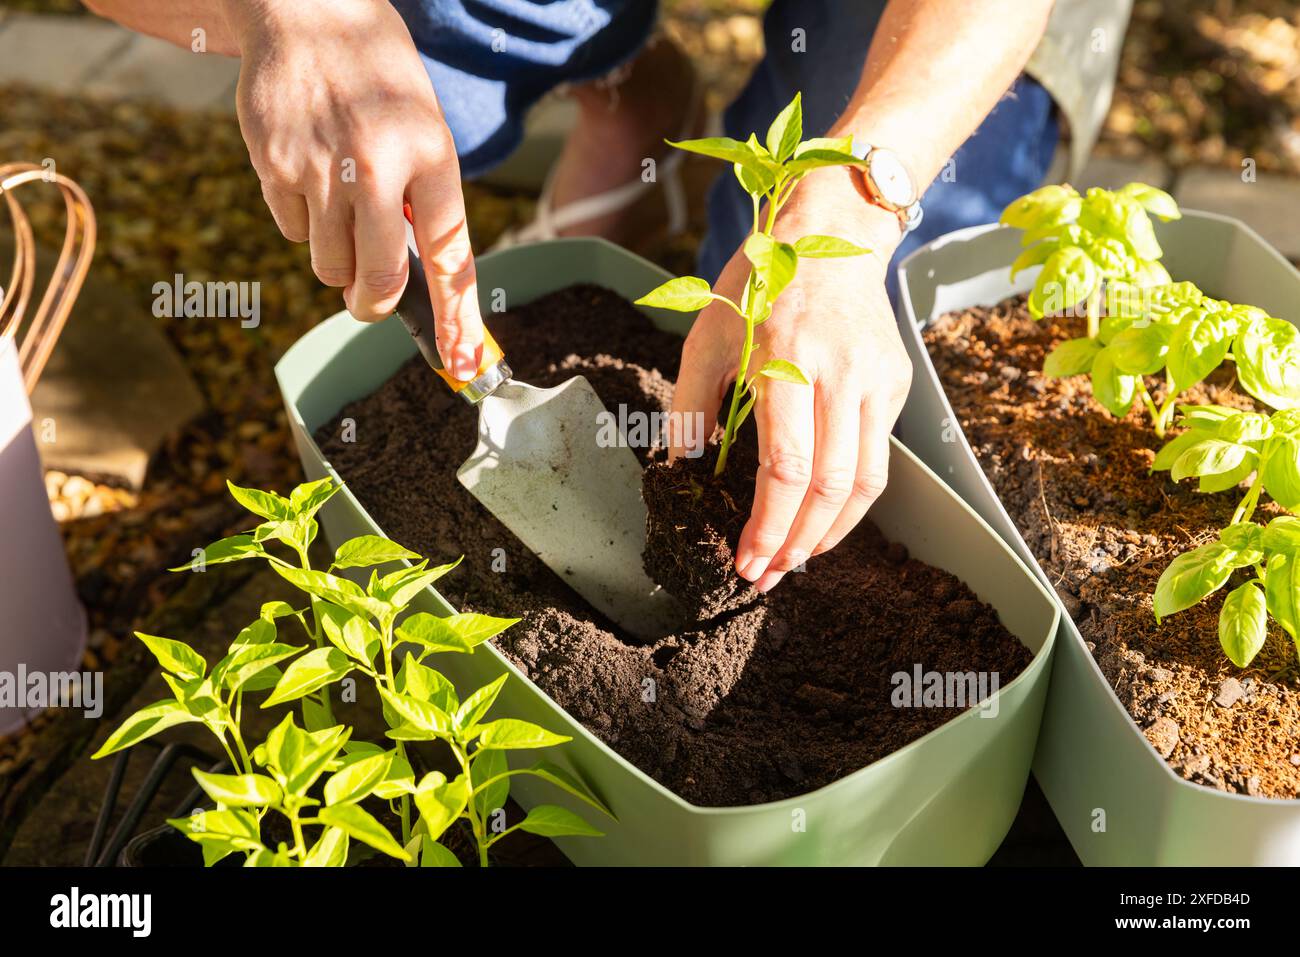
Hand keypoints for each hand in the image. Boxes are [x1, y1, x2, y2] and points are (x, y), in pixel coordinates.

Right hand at [222, 0, 483, 378]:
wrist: (306, 9)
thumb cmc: (377, 76)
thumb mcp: (423, 124)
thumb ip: (425, 196)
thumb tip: (419, 275)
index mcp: (432, 154)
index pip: (452, 257)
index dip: (456, 318)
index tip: (460, 362)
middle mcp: (379, 166)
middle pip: (379, 282)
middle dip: (375, 304)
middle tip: (371, 300)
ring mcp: (321, 168)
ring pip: (328, 266)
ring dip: (337, 258)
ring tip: (340, 205)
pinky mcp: (273, 164)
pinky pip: (292, 230)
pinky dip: (302, 220)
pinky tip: (308, 173)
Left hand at [670, 170, 912, 592]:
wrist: (832, 233)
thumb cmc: (760, 283)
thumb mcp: (707, 336)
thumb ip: (689, 408)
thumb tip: (681, 472)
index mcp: (788, 360)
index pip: (787, 468)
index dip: (768, 526)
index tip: (747, 561)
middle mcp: (842, 374)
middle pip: (832, 489)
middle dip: (797, 544)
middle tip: (767, 574)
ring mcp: (877, 381)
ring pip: (866, 484)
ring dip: (830, 534)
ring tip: (795, 558)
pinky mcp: (894, 386)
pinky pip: (876, 458)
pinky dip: (850, 501)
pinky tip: (819, 516)